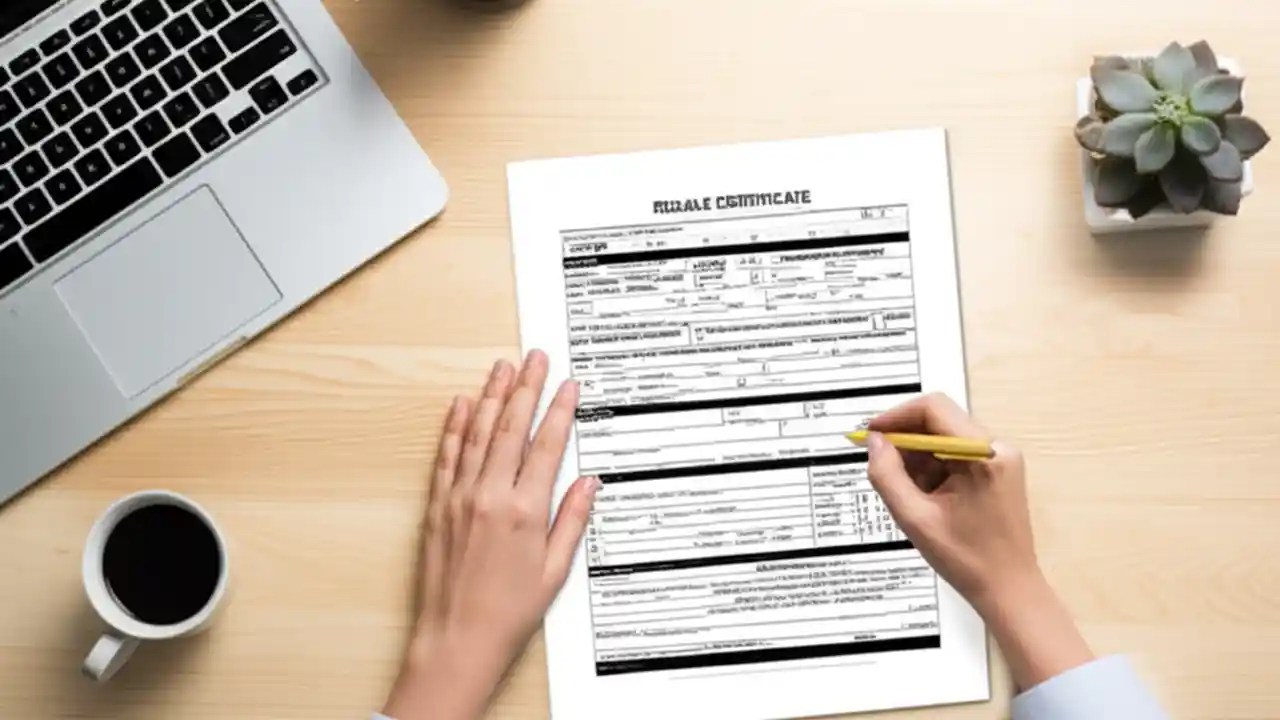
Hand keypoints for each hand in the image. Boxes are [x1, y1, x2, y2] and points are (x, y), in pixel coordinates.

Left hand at [384, 351, 598, 719]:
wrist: (457, 639)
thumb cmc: (507, 612)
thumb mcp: (556, 570)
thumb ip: (572, 520)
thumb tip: (588, 483)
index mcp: (525, 511)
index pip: (547, 445)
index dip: (559, 410)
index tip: (568, 386)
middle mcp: (490, 497)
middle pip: (511, 428)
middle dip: (527, 388)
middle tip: (536, 359)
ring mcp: (460, 498)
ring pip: (477, 432)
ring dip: (491, 396)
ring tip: (502, 368)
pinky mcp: (437, 506)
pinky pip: (447, 455)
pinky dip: (454, 426)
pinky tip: (462, 405)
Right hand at [865, 393, 1092, 689]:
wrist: (1009, 590)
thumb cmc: (968, 560)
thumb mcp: (915, 518)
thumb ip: (887, 475)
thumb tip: (874, 442)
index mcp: (983, 454)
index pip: (933, 409)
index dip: (896, 417)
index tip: (871, 436)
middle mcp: (996, 448)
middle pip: (938, 421)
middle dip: (904, 441)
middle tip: (880, 466)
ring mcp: (999, 459)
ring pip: (943, 439)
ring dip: (917, 459)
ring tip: (907, 495)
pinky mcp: (996, 472)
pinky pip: (953, 456)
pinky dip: (931, 470)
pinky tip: (923, 499)